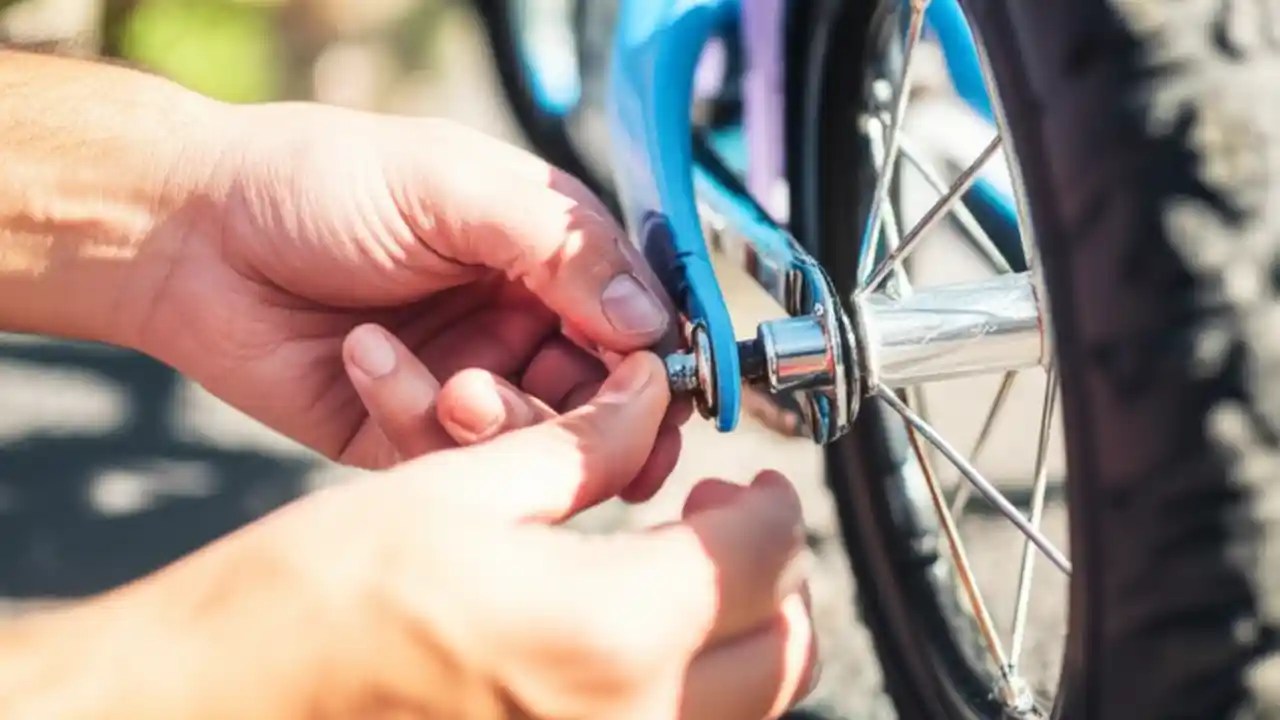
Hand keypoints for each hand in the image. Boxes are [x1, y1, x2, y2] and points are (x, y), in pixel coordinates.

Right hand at [31, 355, 815, 719]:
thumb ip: (574, 448)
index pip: (761, 555)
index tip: (739, 477)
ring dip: (739, 633)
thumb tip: (637, 404)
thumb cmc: (309, 602)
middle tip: (717, 520)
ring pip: (745, 706)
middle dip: (771, 574)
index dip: (765, 500)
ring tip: (675, 571)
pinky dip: (686, 685)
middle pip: (779, 650)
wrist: (219, 703)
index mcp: (608, 630)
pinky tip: (623, 633)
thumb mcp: (454, 490)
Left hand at [135, 102, 685, 468]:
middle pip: (600, 399)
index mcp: (543, 255)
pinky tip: (368, 359)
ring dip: (499, 420)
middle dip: (589, 419)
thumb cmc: (317, 182)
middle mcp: (515, 322)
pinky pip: (447, 458)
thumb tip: (652, 321)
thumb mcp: (451, 186)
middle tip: (566, 418)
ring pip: (532, 441)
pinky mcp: (406, 432)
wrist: (189, 234)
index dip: (654, 365)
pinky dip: (417, 416)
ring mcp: (466, 380)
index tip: (652, 393)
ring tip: (452, 385)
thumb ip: (561, 246)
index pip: (636, 322)